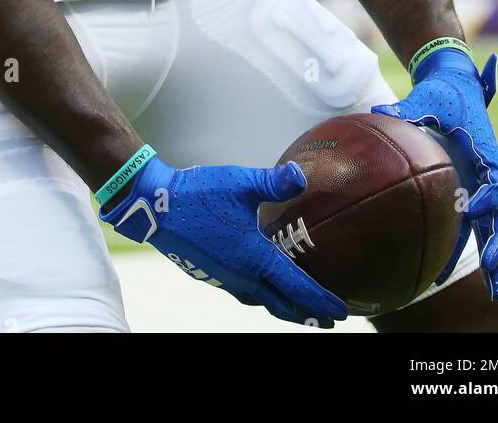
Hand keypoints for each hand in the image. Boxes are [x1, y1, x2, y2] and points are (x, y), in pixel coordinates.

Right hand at [100, 155, 346, 326]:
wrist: (155, 207)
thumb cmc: (200, 195)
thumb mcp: (241, 183)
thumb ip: (274, 182)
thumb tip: (302, 176)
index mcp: (254, 259)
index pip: (296, 288)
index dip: (320, 301)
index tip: (341, 312)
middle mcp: (241, 276)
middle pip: (281, 305)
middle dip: (306, 315)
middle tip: (327, 320)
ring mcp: (223, 279)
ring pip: (260, 301)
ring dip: (282, 307)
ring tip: (296, 307)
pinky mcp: (210, 274)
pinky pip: (243, 293)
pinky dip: (261, 295)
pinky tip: (258, 282)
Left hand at [372, 49, 497, 298]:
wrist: (453, 83)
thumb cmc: (441, 90)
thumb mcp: (426, 96)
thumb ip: (407, 108)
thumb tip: (379, 112)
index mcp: (485, 147)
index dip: (491, 194)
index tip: (475, 209)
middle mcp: (490, 168)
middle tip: (490, 265)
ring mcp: (483, 181)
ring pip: (495, 223)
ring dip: (493, 253)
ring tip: (492, 290)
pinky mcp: (471, 188)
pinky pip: (473, 223)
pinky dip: (466, 248)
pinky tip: (445, 276)